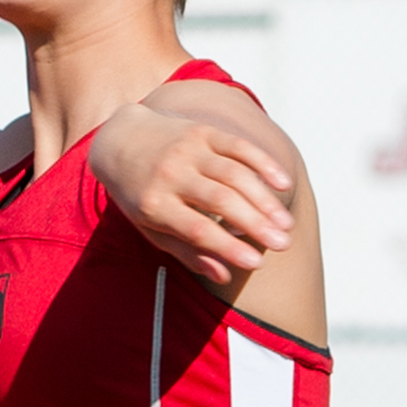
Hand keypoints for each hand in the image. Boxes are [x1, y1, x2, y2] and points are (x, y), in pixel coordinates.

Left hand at [89, 103, 294, 283]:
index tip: (256, 263)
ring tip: (286, 224)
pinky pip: (239, 146)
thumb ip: (186, 251)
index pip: (196, 229)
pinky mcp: (203, 131)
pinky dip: (263, 163)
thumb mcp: (150, 227)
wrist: (120, 139)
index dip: (227, 246)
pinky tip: (282, 183)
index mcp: (154, 204)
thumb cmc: (140, 193)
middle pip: (220, 200)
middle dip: (255, 223)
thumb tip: (223, 275)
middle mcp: (170, 173)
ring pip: (234, 174)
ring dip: (264, 199)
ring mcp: (188, 149)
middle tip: (283, 244)